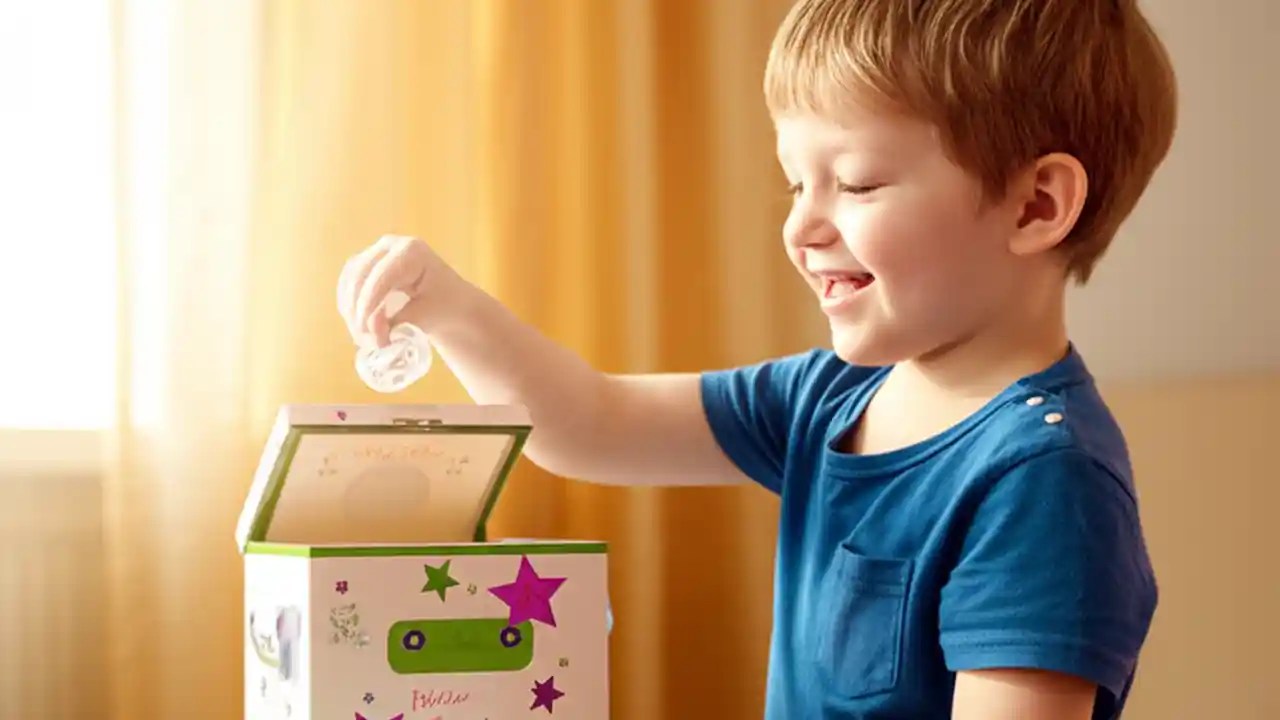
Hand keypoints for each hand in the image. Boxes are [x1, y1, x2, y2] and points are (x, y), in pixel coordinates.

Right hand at [336, 234, 464, 347]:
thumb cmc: (446, 307)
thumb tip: (369, 332)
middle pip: (360, 276)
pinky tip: (355, 323)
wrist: (454, 302)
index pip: (380, 278)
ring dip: (350, 309)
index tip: (367, 334)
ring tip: (361, 336)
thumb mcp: (425, 317)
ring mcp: (378, 252)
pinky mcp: (369, 263)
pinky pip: (350, 282)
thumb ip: (396, 324)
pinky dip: (349, 304)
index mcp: (411, 252)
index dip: (368, 307)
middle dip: (357, 311)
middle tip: (363, 340)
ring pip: (350, 279)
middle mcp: (391, 245)